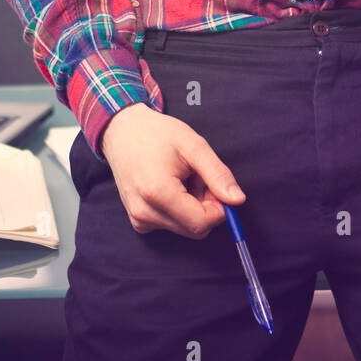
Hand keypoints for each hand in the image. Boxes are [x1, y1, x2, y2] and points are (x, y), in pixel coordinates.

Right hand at [98, 101, 245, 238]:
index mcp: (157, 193)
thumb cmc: (157, 134)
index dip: (218, 207)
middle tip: (196, 176)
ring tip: (181, 178)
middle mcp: (145, 213)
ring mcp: (139, 220)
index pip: (202, 223)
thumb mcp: (193, 145)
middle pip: (195, 228)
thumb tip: (238, 200)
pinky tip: (170, 186)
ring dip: (192, 206)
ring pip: (185, 227)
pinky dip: (179, 209)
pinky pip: (172, 225)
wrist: (122, 132)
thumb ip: (217, 174)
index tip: (213, 183)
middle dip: (205, 205)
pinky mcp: (138, 222)